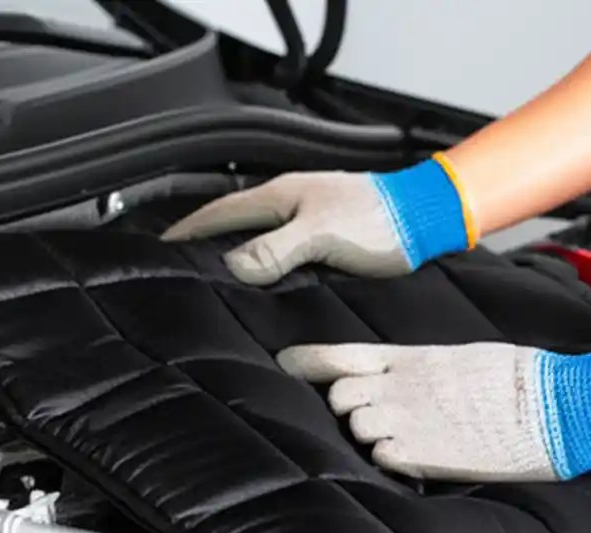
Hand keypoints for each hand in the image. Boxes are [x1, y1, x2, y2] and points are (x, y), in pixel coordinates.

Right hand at [160, 155, 475, 283]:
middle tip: (180, 266)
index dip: (189, 231)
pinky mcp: (328, 232)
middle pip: (235, 222)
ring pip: (259, 235)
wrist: (428, 215)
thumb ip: (277, 250)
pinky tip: (266, 280)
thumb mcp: (322, 235)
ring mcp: (309, 215)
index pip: (219, 213)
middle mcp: (291, 201)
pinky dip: (266, 261)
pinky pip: (283, 247)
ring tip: (215, 278)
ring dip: (237, 252)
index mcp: (281, 195)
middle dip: (206, 241)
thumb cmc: (383, 220)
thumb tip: (233, 267)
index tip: (162, 247)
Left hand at [277, 340, 590, 481]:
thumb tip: (402, 376)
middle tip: (374, 414)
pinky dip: (392, 460)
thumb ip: (425, 368)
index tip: (285, 362)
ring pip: (355, 427)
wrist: (556, 408)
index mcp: (414, 357)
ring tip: (404, 436)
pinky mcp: (422, 456)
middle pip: (339, 394)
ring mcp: (408, 421)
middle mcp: (401, 386)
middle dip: (346, 405)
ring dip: (369, 434)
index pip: (342, 354)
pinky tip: (417, 458)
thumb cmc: (522, 382)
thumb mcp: (465, 360)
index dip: (307, 360)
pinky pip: (382, 459)